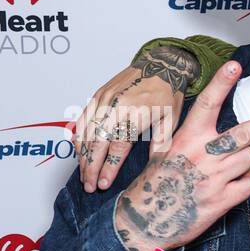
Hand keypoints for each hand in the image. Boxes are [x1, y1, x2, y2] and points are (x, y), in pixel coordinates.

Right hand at [74, 45, 200, 193]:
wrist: (161, 64)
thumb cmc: (168, 93)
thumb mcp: (171, 120)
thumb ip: (161, 143)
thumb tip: (156, 166)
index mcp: (134, 114)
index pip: (117, 147)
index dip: (108, 168)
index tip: (102, 184)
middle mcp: (115, 107)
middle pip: (96, 143)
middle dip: (90, 168)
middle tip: (89, 186)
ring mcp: (103, 100)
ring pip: (85, 133)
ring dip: (82, 156)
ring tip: (84, 175)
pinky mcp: (97, 96)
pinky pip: (82, 120)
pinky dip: (78, 137)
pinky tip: (79, 152)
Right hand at [113, 61, 249, 250]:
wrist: (145, 223)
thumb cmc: (154, 184)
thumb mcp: (158, 151)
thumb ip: (172, 129)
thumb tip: (176, 109)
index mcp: (186, 138)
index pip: (207, 104)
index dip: (221, 83)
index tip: (234, 65)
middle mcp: (202, 155)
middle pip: (245, 132)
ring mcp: (214, 178)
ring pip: (249, 158)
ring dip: (244, 162)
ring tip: (224, 170)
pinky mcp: (222, 200)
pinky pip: (249, 183)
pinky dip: (245, 183)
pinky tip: (229, 186)